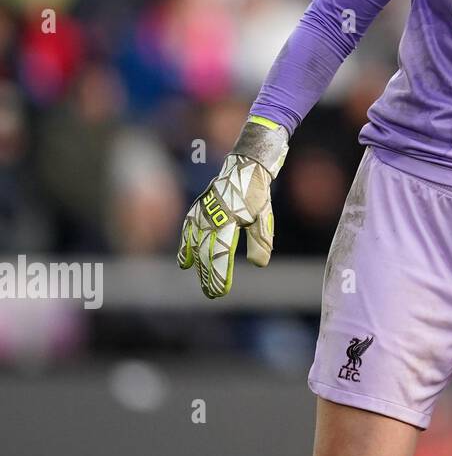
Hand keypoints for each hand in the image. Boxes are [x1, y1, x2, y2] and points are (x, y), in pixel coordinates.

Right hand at [178, 116, 288, 297]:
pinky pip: (188, 230)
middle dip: (208, 274)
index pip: (220, 252)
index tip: (221, 290)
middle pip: (206, 252)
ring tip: (198, 279)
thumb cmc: (256, 190)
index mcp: (228, 218)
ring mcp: (202, 211)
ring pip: (195, 243)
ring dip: (197, 263)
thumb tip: (260, 264)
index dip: (219, 273)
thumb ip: (261, 239)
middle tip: (212, 293)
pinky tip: (185, 260)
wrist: (245, 163)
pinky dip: (186, 246)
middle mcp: (211, 216)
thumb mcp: (263, 215)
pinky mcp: (198, 208)